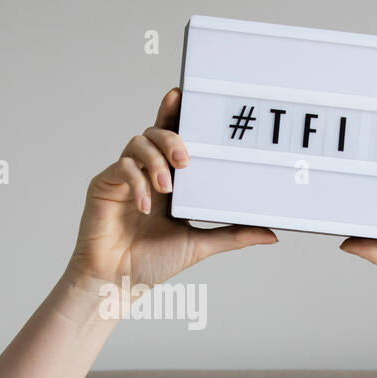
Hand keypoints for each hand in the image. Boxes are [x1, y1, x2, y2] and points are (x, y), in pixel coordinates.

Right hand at [65, 88, 276, 291]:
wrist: (118, 283)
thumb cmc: (153, 262)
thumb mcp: (200, 244)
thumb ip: (233, 234)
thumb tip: (272, 234)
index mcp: (168, 180)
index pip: (172, 138)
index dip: (176, 113)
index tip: (183, 94)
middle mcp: (145, 172)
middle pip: (156, 132)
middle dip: (172, 138)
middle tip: (185, 160)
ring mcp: (124, 178)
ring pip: (138, 143)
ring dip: (156, 160)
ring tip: (167, 188)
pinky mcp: (104, 186)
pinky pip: (121, 168)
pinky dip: (137, 181)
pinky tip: (148, 205)